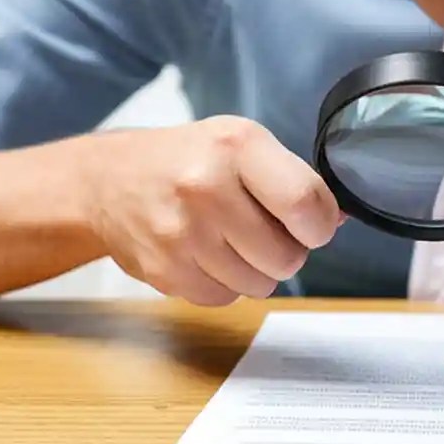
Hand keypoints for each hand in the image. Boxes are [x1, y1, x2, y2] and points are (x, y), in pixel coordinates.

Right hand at [82, 116, 341, 305]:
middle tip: (264, 230)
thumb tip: (337, 220)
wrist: (106, 181)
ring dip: (256, 269)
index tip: (311, 223)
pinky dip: (224, 282)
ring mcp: (181, 234)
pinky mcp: (165, 271)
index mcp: (235, 146)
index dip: (320, 224)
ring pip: (260, 284)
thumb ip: (293, 179)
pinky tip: (205, 253)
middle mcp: (205, 187)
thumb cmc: (186, 160)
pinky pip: (225, 298)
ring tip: (231, 240)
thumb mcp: (241, 145)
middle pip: (287, 256)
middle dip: (287, 250)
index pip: (306, 204)